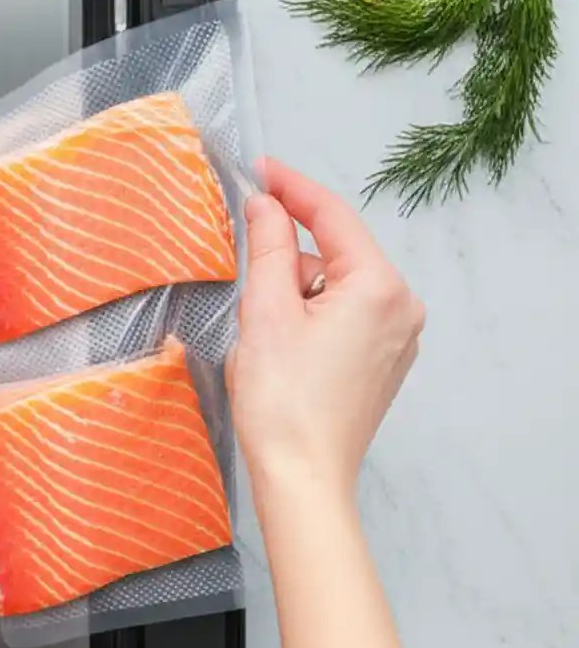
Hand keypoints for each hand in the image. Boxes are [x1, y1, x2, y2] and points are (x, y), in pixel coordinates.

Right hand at [226, 158, 424, 504]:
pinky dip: (309, 319)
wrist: (303, 479)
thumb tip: (266, 202)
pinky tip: (282, 351)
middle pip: (333, 254)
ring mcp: (397, 338)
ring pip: (335, 288)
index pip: (332, 216)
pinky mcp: (382, 364)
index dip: (291, 187)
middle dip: (285, 260)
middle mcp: (402, 307)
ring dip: (294, 295)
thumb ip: (267, 246)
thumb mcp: (265, 311)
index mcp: (380, 287)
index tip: (258, 168)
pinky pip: (344, 318)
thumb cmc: (283, 402)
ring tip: (263, 339)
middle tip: (245, 290)